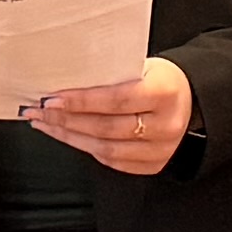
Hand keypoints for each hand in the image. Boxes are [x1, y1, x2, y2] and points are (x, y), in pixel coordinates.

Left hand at [21, 55, 193, 176]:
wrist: (190, 99)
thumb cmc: (160, 79)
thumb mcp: (142, 66)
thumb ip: (111, 76)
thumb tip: (65, 84)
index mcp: (164, 93)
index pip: (115, 100)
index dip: (80, 102)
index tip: (52, 100)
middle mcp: (166, 125)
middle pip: (106, 128)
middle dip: (67, 120)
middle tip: (40, 112)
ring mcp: (161, 149)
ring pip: (105, 149)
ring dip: (70, 137)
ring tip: (46, 125)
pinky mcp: (153, 165)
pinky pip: (112, 160)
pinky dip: (86, 148)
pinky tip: (68, 136)